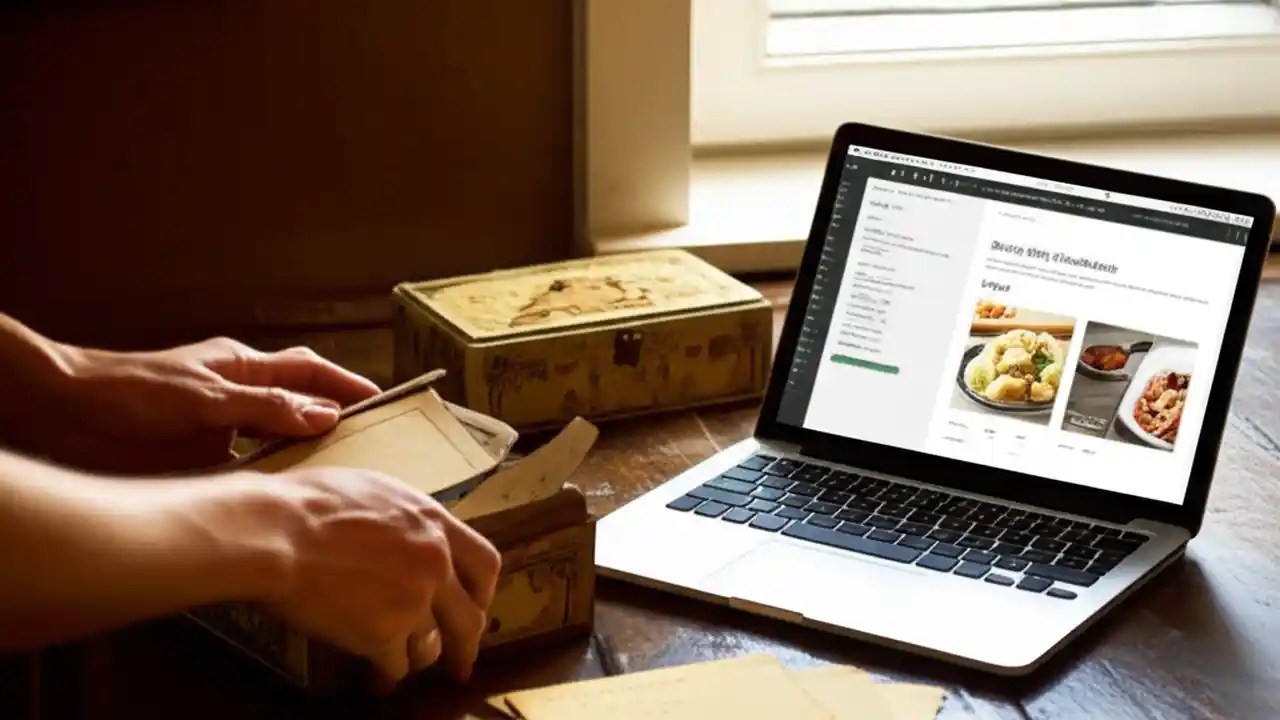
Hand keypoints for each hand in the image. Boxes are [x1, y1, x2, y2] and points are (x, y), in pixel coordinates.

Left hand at [45, 337, 379, 472]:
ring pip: (276, 441)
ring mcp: (221, 427)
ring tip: (339, 481)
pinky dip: (269, 480)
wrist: (68, 413)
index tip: (383, 402)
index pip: (309, 371)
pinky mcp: (202, 457)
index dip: (347, 385)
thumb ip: (266, 408)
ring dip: (303, 456)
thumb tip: (325, 416)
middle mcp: (238, 395)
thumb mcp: (207, 398)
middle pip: (299, 406)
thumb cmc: (133, 390)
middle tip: (372, 448)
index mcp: (243, 367)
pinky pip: (248, 468)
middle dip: (335, 422)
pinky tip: (284, 500)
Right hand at [259, 467, 500, 687]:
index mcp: (434, 523)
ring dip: (416, 658)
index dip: (483, 591)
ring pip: (431, 647)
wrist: (278, 532)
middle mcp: (434, 564)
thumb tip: (409, 529)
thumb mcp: (375, 490)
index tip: (476, 606)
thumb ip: (405, 518)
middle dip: (467, 647)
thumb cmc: (310, 502)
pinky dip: (386, 676)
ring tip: (401, 664)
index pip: (485, 563)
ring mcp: (412, 602)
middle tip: (460, 664)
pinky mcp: (382, 635)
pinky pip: (396, 667)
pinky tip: (376, 680)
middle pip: (471, 618)